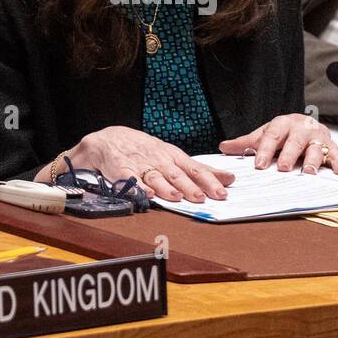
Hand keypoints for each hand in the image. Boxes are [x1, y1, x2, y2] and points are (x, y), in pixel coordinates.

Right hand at [63, 126, 234, 203]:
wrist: (109, 139)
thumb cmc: (145, 150)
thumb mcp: (173, 155)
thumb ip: (199, 169)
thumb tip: (228, 178)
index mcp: (173, 156)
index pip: (195, 169)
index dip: (209, 180)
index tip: (222, 191)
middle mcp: (159, 159)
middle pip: (177, 174)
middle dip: (190, 187)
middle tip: (202, 198)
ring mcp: (140, 164)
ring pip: (155, 177)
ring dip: (166, 187)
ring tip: (176, 197)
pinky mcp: (121, 170)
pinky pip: (130, 180)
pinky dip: (138, 188)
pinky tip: (146, 195)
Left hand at [219, 113, 337, 175]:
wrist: (304, 122)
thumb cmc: (283, 131)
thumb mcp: (264, 134)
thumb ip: (246, 143)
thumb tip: (223, 147)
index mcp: (282, 124)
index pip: (272, 136)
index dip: (266, 150)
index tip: (260, 164)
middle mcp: (301, 128)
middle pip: (295, 141)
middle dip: (289, 154)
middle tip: (283, 167)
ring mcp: (316, 136)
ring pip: (316, 147)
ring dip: (313, 160)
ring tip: (309, 172)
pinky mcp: (330, 144)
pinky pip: (335, 153)